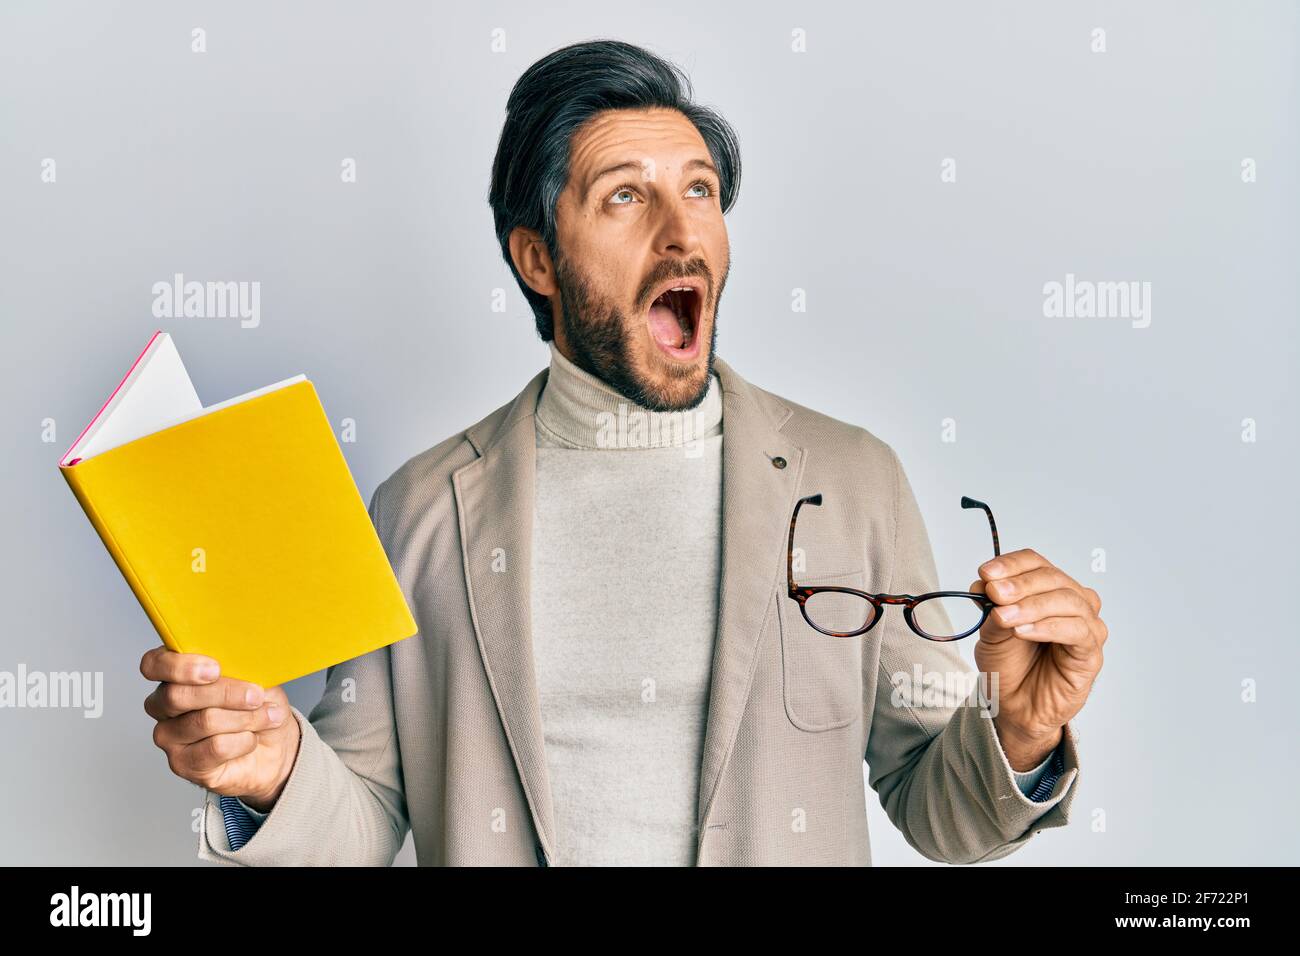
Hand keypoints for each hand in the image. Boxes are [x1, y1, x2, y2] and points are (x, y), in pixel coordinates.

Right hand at [141, 646, 300, 811]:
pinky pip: (215, 747)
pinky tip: (252, 738)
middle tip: (256, 695)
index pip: (153, 664)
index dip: (178, 666)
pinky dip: (244, 740)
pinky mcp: (183, 764)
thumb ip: (239, 665)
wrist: (274, 747)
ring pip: (203, 721)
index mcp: (174, 675)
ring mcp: (169, 737)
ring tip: (268, 716)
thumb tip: (241, 657)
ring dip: (245, 717)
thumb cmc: (258, 705)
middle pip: (177, 696)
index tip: (215, 669)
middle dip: (225, 693)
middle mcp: (162, 706)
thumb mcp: (255, 676)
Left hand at [968, 550, 1106, 770]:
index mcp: (1047, 589)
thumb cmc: (1009, 665)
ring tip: (1004, 617)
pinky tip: (1023, 631)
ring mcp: (1086, 625)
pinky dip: (1047, 626)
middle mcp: (1072, 602)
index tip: (986, 573)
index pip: (1035, 563)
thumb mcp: (990, 632)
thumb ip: (991, 608)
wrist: (1014, 705)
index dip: (1011, 565)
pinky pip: (1076, 630)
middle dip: (1019, 584)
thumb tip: (985, 583)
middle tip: (994, 593)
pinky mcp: (1091, 652)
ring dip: (1031, 606)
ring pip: (1067, 601)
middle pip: (1052, 578)